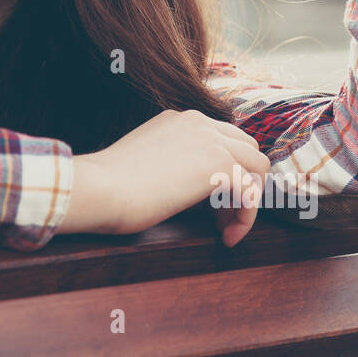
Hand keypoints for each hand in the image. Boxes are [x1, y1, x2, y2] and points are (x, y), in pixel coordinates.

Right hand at [69, 108, 270, 246]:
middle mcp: (198, 122)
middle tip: (221, 215)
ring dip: (247, 199)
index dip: (226, 172)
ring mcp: (210, 140)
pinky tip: (226, 237)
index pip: (223, 139)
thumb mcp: (146, 160)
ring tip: (226, 227)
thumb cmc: (111, 185)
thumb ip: (172, 161)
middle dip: (244, 182)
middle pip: (248, 148)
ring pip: (257, 167)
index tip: (212, 204)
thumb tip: (186, 182)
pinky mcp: (218, 165)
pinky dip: (244, 218)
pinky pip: (250, 193)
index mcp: (179, 119)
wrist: (100, 188)